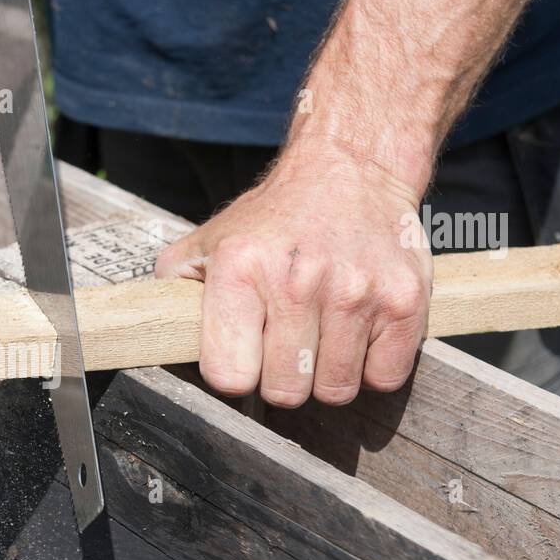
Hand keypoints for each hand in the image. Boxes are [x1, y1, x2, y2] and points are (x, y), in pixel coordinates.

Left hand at [155, 141, 432, 406]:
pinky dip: (373, 366)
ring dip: (328, 373)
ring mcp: (356, 293)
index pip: (229, 377)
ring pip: (335, 391)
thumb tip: (154, 335)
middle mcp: (298, 282)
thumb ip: (175, 291)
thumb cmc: (275, 218)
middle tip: (287, 341)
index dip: (236, 373)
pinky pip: (385, 378)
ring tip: (323, 332)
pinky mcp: (405, 302)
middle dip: (282, 377)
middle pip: (285, 392)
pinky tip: (359, 330)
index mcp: (241, 270)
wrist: (352, 167)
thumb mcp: (208, 241)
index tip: (243, 354)